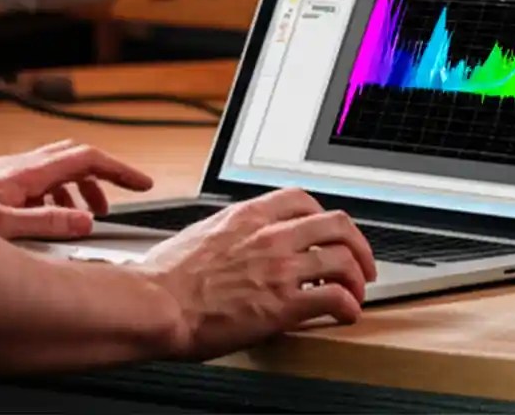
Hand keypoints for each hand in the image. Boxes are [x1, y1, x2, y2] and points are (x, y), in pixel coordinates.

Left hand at [0, 140, 153, 239]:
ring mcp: (7, 175)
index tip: (143, 184)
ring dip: (80, 191)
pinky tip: (52, 220)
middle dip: (104, 177)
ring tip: (88, 217)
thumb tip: (85, 221)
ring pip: (57, 172)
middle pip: (75, 158)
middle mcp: (19, 168)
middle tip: (121, 198)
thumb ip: (46, 224)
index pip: (86, 158)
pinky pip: (39, 184)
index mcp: (26, 172)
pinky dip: (57, 199)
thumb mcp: (1, 226)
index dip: (119, 170)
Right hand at [142, 188, 377, 359]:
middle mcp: (271, 236)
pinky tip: (346, 315)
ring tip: (355, 293)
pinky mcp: (283, 304)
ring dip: (357, 279)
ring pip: (343, 260)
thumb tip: (231, 243)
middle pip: (337, 225)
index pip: (303, 200)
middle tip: (360, 263)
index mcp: (248, 216)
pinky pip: (334, 299)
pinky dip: (349, 307)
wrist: (154, 305)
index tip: (329, 233)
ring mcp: (280, 268)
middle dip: (357, 244)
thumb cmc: (163, 278)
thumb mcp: (199, 235)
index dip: (325, 216)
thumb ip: (228, 233)